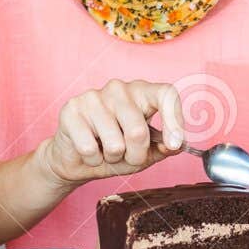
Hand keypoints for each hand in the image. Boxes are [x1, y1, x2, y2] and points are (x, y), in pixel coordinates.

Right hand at [36, 79, 183, 184]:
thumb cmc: (114, 150)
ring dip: (113, 159)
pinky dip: (93, 160)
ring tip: (105, 151)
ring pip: (115, 144)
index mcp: (141, 92)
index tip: (173, 144)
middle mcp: (118, 88)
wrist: (77, 159)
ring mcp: (93, 97)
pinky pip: (89, 149)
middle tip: (127, 157)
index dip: (174, 119)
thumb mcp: (145, 152)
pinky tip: (89, 151)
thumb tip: (177, 145)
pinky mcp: (71, 110)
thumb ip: (162, 148)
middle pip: (138, 131)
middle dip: (136, 155)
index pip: (165, 93)